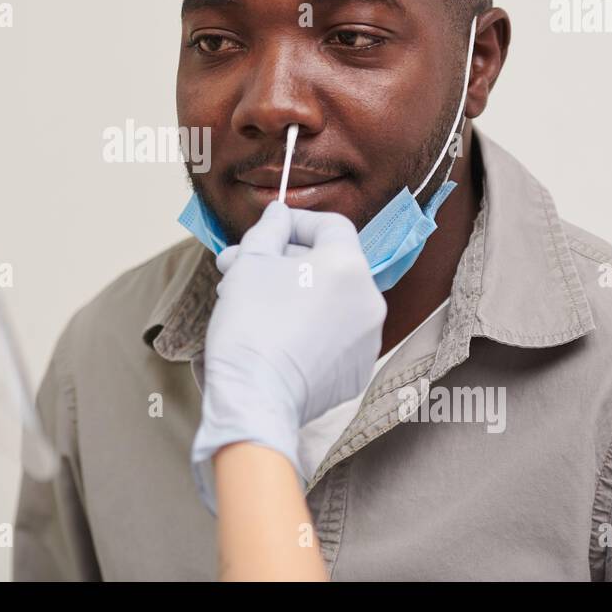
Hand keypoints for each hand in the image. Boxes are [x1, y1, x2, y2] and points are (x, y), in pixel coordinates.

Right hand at [190, 200, 386, 511]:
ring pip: (330, 302)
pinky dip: (308, 328)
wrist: (254, 397)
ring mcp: (368, 340)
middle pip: (328, 265)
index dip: (296, 223)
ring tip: (253, 303)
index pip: (331, 225)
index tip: (267, 231)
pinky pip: (333, 336)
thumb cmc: (250, 325)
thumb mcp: (250, 264)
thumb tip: (279, 214)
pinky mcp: (357, 372)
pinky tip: (274, 336)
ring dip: (295, 294)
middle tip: (240, 267)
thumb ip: (269, 230)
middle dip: (283, 261)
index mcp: (348, 266)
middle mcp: (370, 300)